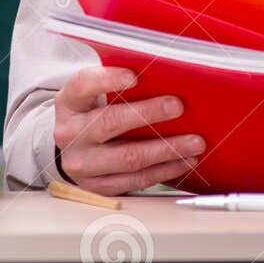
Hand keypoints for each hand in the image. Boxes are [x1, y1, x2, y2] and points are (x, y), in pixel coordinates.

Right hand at [52, 66, 203, 195]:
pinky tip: (184, 161)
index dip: (107, 80)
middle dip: (147, 114)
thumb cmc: (92, 114)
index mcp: (68, 103)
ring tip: (194, 141)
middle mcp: (69, 134)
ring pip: (128, 157)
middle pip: (109, 123)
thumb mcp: (92, 96)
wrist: (72, 151)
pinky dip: (164, 170)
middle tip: (177, 107)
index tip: (135, 76)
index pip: (82, 85)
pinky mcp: (98, 187)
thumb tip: (161, 76)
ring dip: (166, 149)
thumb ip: (115, 86)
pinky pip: (136, 180)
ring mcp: (82, 164)